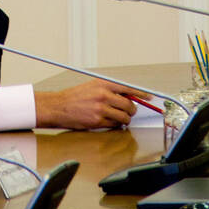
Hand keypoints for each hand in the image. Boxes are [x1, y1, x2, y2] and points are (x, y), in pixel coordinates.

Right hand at [33, 81, 149, 129]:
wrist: (59, 106)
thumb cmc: (74, 97)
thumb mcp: (92, 86)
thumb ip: (109, 89)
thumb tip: (127, 96)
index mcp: (103, 83)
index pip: (128, 88)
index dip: (141, 93)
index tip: (149, 97)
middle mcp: (103, 94)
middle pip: (129, 104)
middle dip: (132, 110)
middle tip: (129, 112)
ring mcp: (101, 108)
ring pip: (124, 117)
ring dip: (125, 119)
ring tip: (120, 118)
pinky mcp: (97, 121)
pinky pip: (114, 124)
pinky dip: (115, 125)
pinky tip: (111, 122)